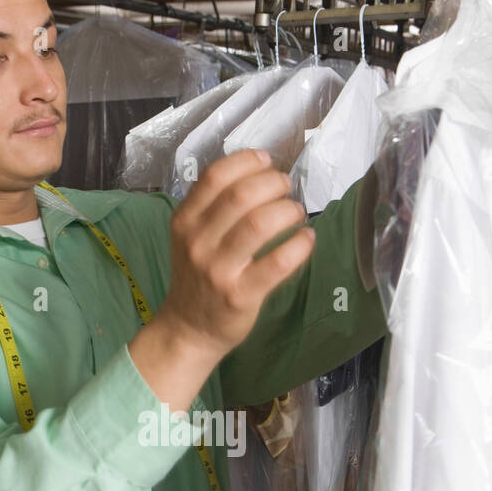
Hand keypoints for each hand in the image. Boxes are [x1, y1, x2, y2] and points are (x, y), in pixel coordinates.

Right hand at [159, 148, 314, 360]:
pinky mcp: (242, 294)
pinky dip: (299, 245)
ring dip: (288, 211)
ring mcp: (219, 270)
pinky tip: (306, 239)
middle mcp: (198, 242)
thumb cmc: (197, 276)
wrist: (189, 329)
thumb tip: (258, 171)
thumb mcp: (190, 237)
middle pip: (241, 195)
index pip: (214, 177)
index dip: (247, 161)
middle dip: (273, 183)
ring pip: (260, 224)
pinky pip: (278, 263)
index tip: (267, 161)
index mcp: (185, 221)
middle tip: (286, 188)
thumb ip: (212, 206)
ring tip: (296, 212)